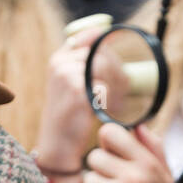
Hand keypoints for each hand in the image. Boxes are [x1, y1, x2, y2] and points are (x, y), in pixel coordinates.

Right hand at [35, 26, 109, 171]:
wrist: (57, 146)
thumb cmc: (70, 118)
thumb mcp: (71, 86)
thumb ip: (85, 67)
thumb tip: (109, 43)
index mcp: (59, 59)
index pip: (88, 36)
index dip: (106, 38)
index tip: (120, 44)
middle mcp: (60, 64)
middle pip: (101, 52)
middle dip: (118, 69)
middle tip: (125, 88)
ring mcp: (66, 76)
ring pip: (105, 67)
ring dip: (118, 84)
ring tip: (118, 102)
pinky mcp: (76, 92)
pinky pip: (105, 87)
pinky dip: (113, 99)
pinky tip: (111, 110)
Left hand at [82, 123, 173, 182]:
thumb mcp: (165, 173)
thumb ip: (152, 147)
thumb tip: (136, 126)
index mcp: (147, 162)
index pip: (109, 132)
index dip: (109, 143)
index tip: (115, 154)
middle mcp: (132, 176)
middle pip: (95, 156)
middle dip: (102, 169)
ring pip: (89, 178)